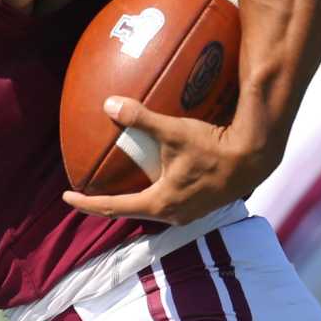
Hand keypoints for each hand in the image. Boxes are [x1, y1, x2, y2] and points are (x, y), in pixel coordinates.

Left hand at [62, 96, 275, 223]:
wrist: (255, 157)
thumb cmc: (214, 146)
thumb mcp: (173, 131)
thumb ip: (140, 118)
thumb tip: (109, 105)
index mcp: (159, 203)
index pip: (112, 208)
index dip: (86, 204)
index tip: (66, 198)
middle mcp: (172, 215)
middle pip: (130, 211)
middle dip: (109, 202)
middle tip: (90, 190)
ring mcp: (189, 213)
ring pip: (151, 207)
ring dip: (134, 197)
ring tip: (120, 184)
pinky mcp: (202, 206)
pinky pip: (169, 201)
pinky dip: (155, 191)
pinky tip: (156, 177)